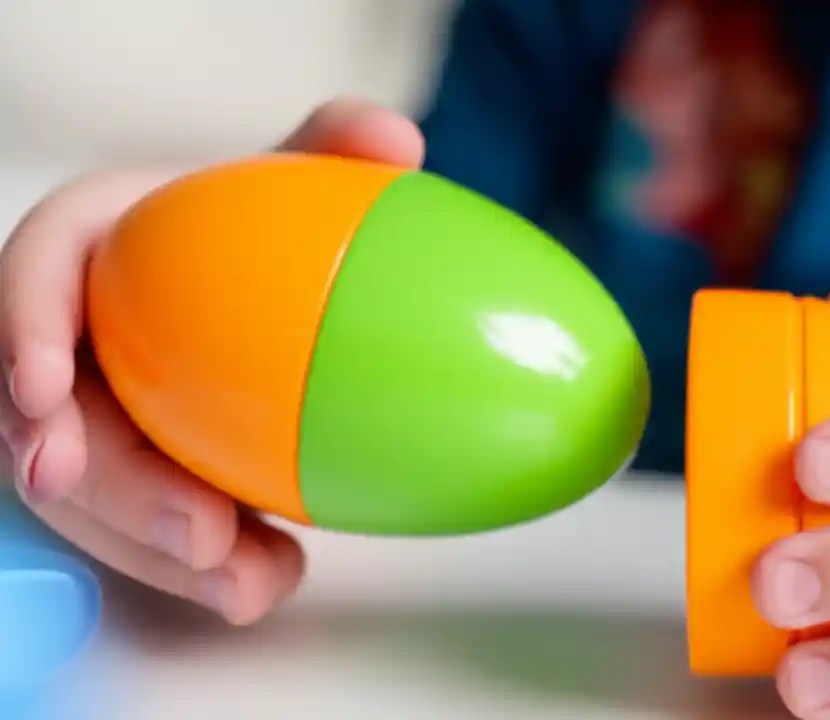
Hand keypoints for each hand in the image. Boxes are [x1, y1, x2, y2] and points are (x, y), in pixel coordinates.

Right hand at [0, 98, 424, 623]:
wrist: (245, 290)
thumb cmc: (245, 230)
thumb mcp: (281, 181)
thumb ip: (329, 152)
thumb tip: (394, 139)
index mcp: (92, 253)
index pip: (34, 276)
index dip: (22, 331)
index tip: (45, 392)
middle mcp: (74, 345)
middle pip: (53, 426)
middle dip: (111, 492)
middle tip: (199, 534)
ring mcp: (94, 422)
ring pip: (99, 503)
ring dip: (165, 552)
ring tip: (248, 581)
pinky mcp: (132, 481)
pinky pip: (151, 533)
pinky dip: (209, 566)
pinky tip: (271, 581)